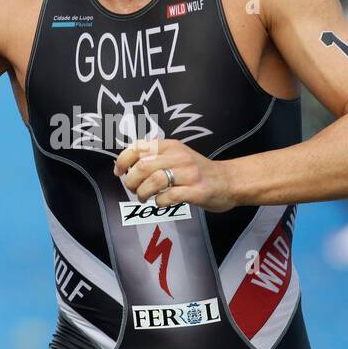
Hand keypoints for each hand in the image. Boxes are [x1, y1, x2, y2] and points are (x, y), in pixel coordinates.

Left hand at [112, 138, 237, 212]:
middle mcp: (179, 156)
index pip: (138, 147)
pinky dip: (159, 202)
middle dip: (132, 182)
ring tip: (145, 198)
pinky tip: (161, 202)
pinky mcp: (196, 191)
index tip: (119, 172)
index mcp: (171, 146)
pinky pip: (169, 197)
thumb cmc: (198, 172)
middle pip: (143, 166)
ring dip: (143, 193)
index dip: (123, 160)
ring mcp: (189, 174)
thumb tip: (126, 165)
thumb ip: (155, 157)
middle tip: (134, 190)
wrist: (228, 181)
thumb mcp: (177, 156)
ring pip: (154, 181)